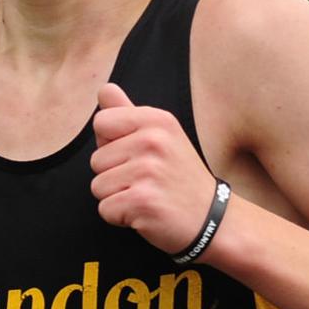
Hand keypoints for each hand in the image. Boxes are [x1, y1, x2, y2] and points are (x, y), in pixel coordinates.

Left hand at [90, 83, 217, 253]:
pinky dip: (121, 218)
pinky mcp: (142, 201)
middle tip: (147, 182)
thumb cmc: (180, 178)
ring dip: (117, 198)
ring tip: (147, 196)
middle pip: (96, 160)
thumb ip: (128, 113)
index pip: (101, 122)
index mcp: (156, 120)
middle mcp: (152, 141)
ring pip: (98, 187)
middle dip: (114, 177)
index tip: (136, 156)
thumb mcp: (163, 137)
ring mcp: (148, 171)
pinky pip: (105, 209)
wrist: (212, 220)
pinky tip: (146, 213)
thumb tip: (104, 88)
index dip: (111, 145)